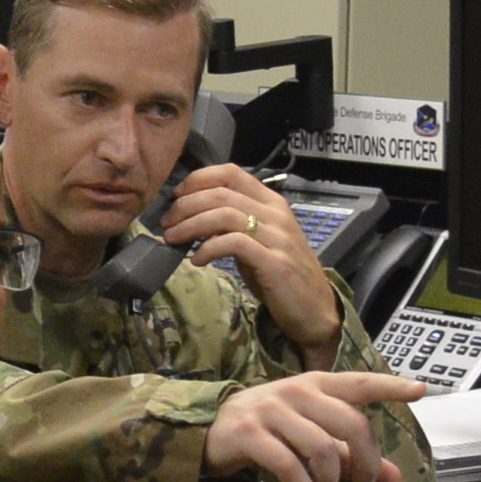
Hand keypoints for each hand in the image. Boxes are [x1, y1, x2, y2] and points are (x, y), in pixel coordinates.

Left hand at [161, 163, 342, 358]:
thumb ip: (232, 224)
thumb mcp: (256, 241)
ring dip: (190, 226)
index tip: (176, 196)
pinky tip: (197, 261)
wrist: (313, 309)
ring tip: (173, 239)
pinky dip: (208, 249)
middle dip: (185, 206)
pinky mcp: (275, 261)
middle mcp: (276, 213)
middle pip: (220, 193)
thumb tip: (192, 215)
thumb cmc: (280, 274)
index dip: (198, 179)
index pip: (231, 172)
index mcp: (271, 202)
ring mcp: (277, 236)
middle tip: (166, 224)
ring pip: (223, 214)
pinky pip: (233, 243)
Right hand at [207, 372, 431, 481]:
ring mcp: (270, 411)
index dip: (390, 386)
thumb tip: (394, 478)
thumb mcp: (313, 435)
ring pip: (322, 448)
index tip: (420, 389)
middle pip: (349, 423)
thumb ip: (352, 454)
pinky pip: (290, 467)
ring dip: (333, 480)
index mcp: (315, 385)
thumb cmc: (270, 429)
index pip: (359, 383)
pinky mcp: (250, 435)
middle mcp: (295, 392)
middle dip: (366, 461)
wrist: (210, 431)